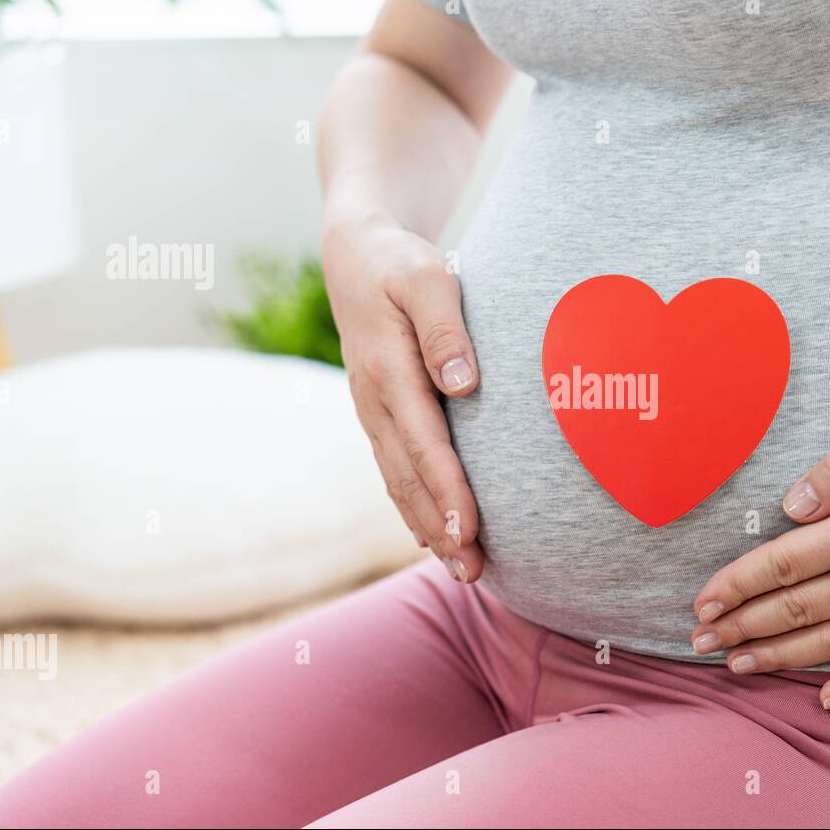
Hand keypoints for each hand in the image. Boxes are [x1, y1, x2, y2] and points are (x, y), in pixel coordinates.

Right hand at [322, 213, 483, 581]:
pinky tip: (435, 536)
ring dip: (428, 528)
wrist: (356, 255)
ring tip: (463, 571)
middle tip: (473, 574)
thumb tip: (465, 385)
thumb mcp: (426, 277)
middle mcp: (374, 401)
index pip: (424, 443)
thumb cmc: (400, 263)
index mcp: (388, 370)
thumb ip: (445, 329)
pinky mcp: (378, 415)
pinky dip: (414, 507)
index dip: (447, 491)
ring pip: (399, 481)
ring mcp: (371, 412)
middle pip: (408, 477)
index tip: (470, 531)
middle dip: (440, 529)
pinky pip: (394, 470)